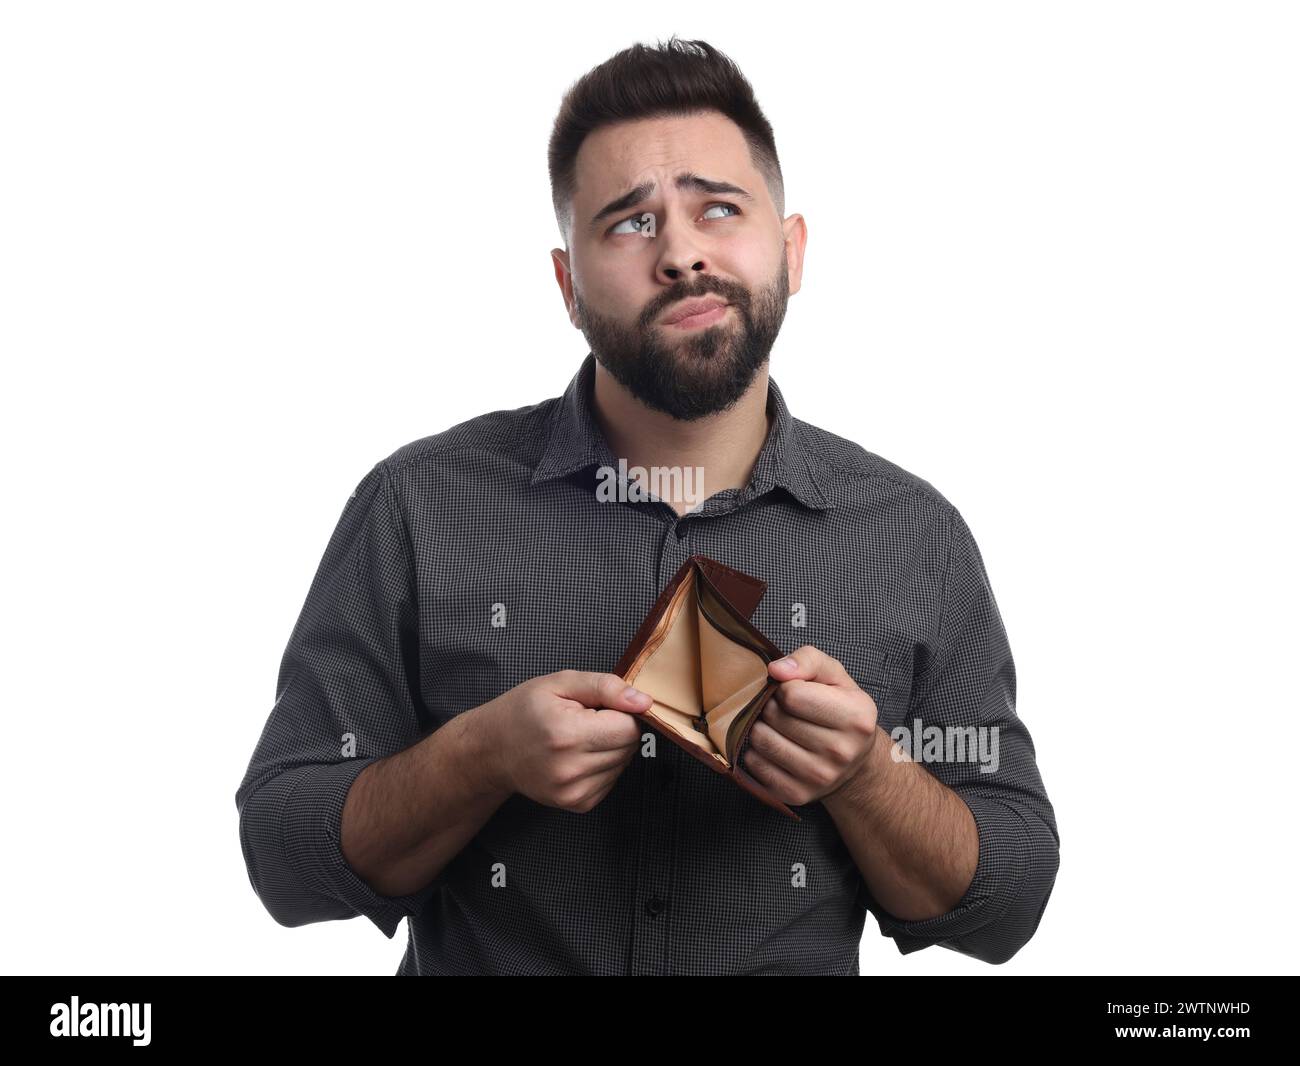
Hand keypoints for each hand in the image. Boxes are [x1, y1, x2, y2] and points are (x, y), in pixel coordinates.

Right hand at [479, 670, 651, 813]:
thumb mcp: (561, 683)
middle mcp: (571, 768)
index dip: (621, 712)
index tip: (599, 707)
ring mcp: (573, 791)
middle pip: (629, 747)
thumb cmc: (524, 711)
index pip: (629, 728)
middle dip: (616, 729)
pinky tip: (578, 756)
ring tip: (579, 738)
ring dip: (610, 748)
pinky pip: (611, 781)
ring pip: (623, 764)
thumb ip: (606, 687)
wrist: (492, 749)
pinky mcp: (577, 804)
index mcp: (567, 734)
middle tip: (587, 720)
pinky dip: (602, 766)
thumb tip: (644, 701)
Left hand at [742, 645, 879, 806]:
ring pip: (761, 740)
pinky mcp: (797, 795)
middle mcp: (841, 752)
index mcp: (856, 718)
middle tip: (781, 708)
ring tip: (775, 725)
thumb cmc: (840, 709)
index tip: (792, 691)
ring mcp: (819, 777)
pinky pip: (755, 764)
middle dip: (770, 706)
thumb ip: (807, 660)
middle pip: (775, 717)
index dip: (784, 687)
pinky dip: (756, 751)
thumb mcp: (834, 676)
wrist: (854, 760)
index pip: (793, 694)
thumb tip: (775, 670)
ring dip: (760, 726)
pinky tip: (773, 745)